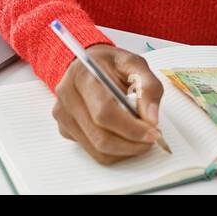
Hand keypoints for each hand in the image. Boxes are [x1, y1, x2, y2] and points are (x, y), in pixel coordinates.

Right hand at [52, 44, 165, 164]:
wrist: (89, 64)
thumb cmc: (111, 64)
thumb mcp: (135, 64)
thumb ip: (148, 87)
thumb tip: (151, 118)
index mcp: (83, 75)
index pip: (105, 112)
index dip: (131, 128)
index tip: (153, 132)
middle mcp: (68, 96)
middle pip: (100, 137)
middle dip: (131, 143)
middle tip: (151, 138)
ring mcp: (63, 115)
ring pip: (98, 150)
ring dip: (125, 150)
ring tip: (140, 137)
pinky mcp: (65, 130)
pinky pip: (93, 152)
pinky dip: (114, 151)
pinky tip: (123, 135)